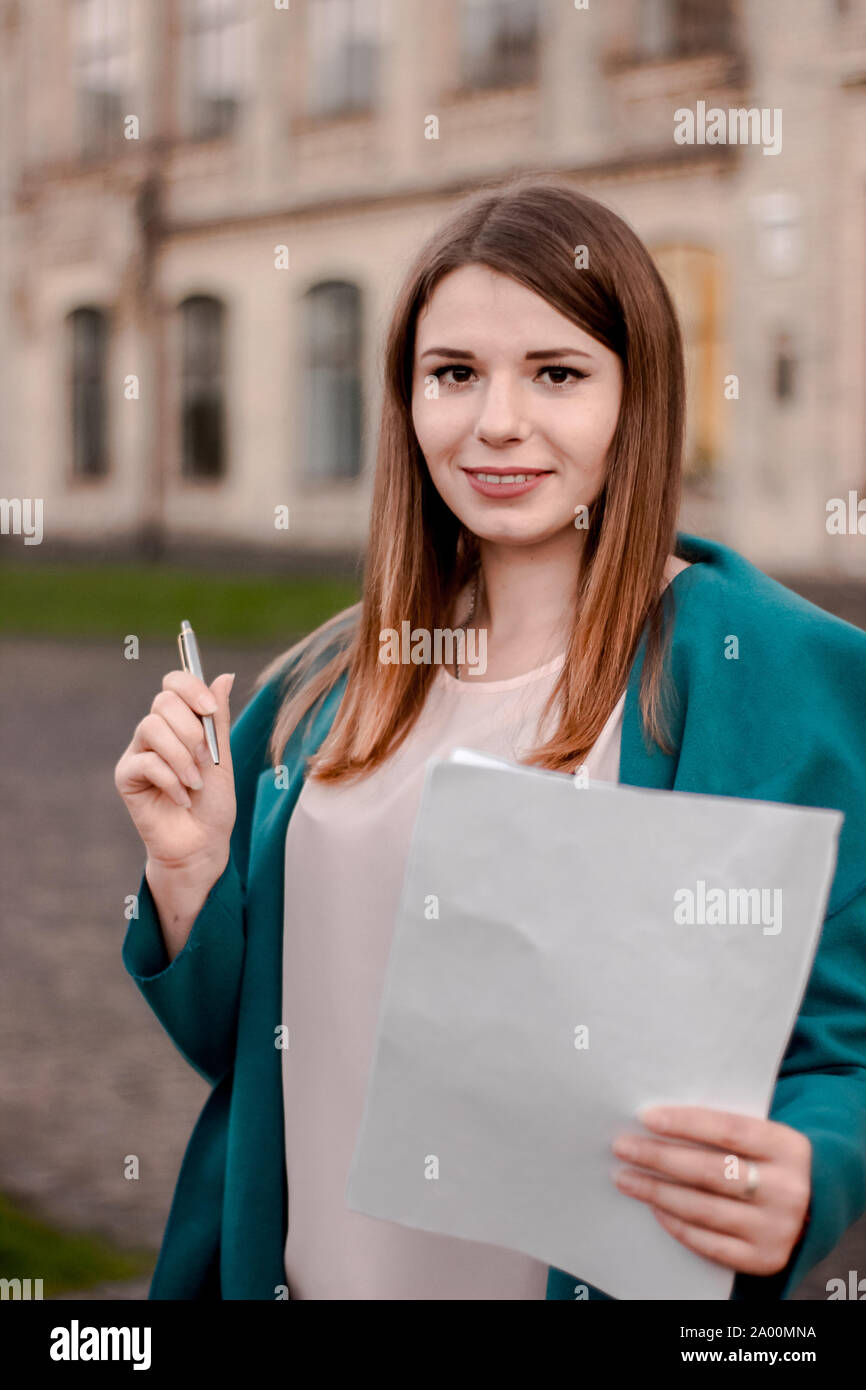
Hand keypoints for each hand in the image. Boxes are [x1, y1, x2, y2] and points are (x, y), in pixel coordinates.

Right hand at [114, 668, 236, 874]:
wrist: (202, 844)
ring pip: (152, 728)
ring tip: (195, 784)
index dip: (191, 689)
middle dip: (191, 731)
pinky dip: (171, 781)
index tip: (210, 710)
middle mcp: (156, 732)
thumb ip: (218, 718)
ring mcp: (138, 752)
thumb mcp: (223, 757)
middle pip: (163, 702)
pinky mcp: (126, 776)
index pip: (174, 683)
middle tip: (206, 760)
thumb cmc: (213, 803)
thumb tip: (225, 676)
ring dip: (182, 758)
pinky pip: (146, 763)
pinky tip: (181, 798)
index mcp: (181, 722)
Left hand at [611, 1106, 811, 1276]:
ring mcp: (777, 1228)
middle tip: (623, 1146)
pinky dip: (676, 1224)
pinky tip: (654, 1206)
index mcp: (788, 1147)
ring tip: (625, 1177)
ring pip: (704, 1208)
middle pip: (711, 1171)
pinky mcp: (763, 1259)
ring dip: (657, 1191)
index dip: (685, 1123)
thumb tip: (656, 1121)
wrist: (812, 1209)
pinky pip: (709, 1243)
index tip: (646, 1117)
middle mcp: (788, 1190)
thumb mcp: (762, 1138)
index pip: (729, 1130)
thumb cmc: (766, 1162)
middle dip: (659, 1157)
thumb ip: (722, 1130)